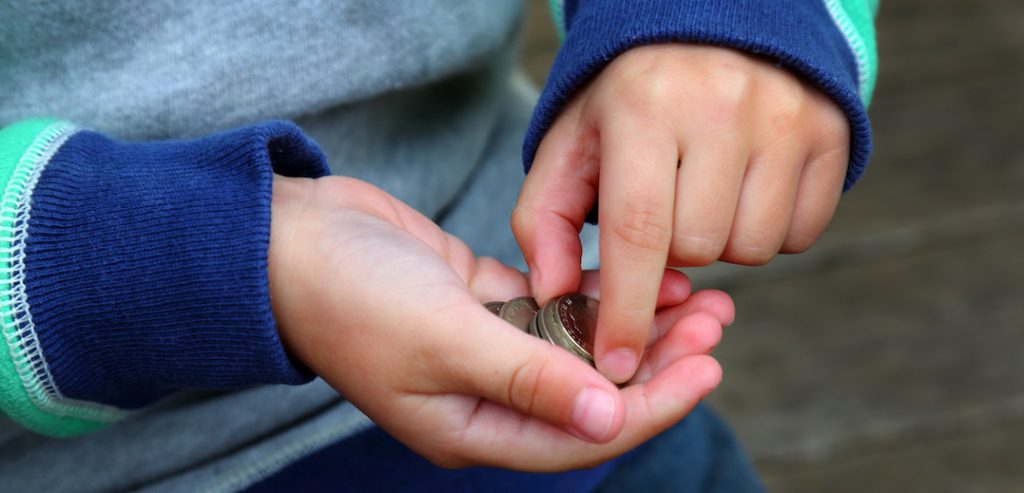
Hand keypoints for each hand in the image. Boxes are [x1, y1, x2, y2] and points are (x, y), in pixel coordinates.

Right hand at [267, 175, 733, 469]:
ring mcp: (485, 348)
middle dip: (656, 361)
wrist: (288, 240)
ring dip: (634, 322)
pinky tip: (637, 273)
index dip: (650, 405)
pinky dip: (593, 292)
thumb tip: (608, 418)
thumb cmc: (350, 296)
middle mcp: (484, 395)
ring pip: (579, 345)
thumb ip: (529, 378)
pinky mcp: (482, 302)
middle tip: (716, 321)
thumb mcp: (444, 341)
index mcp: (471, 427)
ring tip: (697, 293)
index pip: (581, 433)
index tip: (707, 368)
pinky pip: (554, 306)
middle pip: (590, 390)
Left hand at [513, 44, 848, 382]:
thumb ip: (543, 221)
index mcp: (645, 106)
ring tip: (702, 195)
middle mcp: (722, 106)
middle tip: (663, 209)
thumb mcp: (570, 146)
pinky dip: (768, 231)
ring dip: (721, 244)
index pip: (638, 231)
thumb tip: (553, 296)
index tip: (615, 365)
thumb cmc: (626, 104)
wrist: (709, 30)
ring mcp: (786, 118)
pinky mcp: (831, 134)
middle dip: (672, 252)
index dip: (627, 310)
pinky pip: (800, 234)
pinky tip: (743, 190)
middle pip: (700, 249)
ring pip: (752, 249)